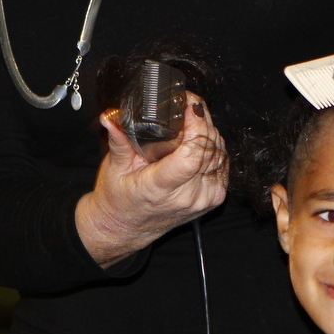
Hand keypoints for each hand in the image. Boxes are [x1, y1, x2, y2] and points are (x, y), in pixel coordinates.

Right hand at [76, 92, 227, 267]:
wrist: (129, 227)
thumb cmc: (120, 199)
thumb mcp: (114, 168)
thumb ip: (119, 141)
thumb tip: (110, 117)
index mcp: (162, 188)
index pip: (193, 154)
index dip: (196, 125)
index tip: (187, 106)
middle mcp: (189, 195)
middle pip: (210, 149)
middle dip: (202, 121)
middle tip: (187, 105)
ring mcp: (204, 198)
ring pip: (220, 154)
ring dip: (209, 133)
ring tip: (191, 120)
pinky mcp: (214, 198)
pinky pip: (222, 164)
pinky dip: (214, 148)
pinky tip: (199, 140)